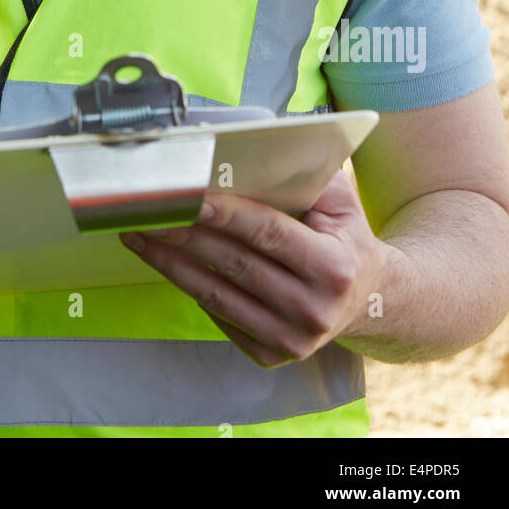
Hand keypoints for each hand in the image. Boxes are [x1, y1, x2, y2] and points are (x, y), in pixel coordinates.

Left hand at [118, 169, 386, 366]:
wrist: (369, 299)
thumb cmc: (345, 238)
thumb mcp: (341, 202)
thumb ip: (307, 175)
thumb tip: (251, 152)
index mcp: (334, 267)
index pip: (268, 233)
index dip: (226, 214)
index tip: (187, 196)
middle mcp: (314, 309)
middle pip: (234, 264)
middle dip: (184, 233)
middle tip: (147, 210)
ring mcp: (292, 340)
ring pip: (217, 295)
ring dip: (171, 263)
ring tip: (139, 235)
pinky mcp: (272, 356)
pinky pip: (220, 317)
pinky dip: (190, 288)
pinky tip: (167, 262)